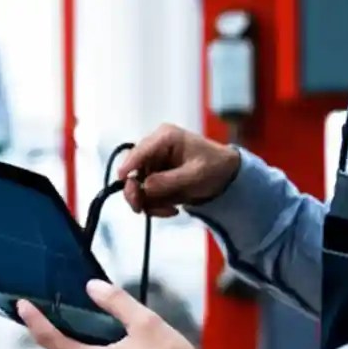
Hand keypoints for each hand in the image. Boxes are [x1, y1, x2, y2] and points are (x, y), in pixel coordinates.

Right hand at [115, 123, 241, 216]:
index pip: (138, 152)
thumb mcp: (194, 175)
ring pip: (136, 187)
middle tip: (142, 209)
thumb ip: (167, 181)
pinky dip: (154, 205)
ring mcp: (152, 163)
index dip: (127, 168)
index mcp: (164, 138)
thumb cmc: (214, 167)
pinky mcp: (153, 177)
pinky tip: (170, 209)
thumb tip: (143, 187)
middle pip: (132, 172)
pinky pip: (144, 195)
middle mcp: (153, 148)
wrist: (225, 175)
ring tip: (170, 210)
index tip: (123, 182)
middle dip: (139, 193)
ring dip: (150, 203)